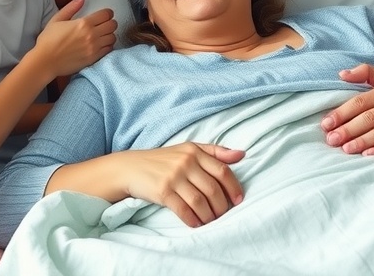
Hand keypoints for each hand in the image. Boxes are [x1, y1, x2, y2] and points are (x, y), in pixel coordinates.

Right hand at [31, 0, 116, 76]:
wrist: (45, 62)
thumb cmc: (48, 40)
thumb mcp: (57, 19)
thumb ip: (71, 7)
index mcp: (83, 23)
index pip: (106, 14)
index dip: (107, 13)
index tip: (104, 14)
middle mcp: (91, 35)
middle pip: (113, 25)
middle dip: (110, 22)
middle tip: (104, 24)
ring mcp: (94, 48)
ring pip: (113, 37)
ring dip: (109, 34)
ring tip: (103, 34)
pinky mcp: (93, 58)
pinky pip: (109, 49)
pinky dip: (107, 45)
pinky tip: (100, 44)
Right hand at [120, 142, 244, 227]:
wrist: (131, 167)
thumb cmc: (163, 160)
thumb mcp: (188, 150)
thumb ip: (215, 152)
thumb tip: (241, 154)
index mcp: (194, 152)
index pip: (222, 171)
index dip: (233, 187)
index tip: (238, 200)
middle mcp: (185, 163)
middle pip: (213, 189)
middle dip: (222, 206)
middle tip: (222, 214)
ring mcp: (173, 177)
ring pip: (200, 202)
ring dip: (208, 216)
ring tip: (209, 220)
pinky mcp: (162, 191)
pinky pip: (183, 210)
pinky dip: (192, 220)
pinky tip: (195, 223)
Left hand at [319, 64, 373, 155]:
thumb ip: (367, 73)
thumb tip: (341, 75)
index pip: (361, 101)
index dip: (342, 113)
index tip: (326, 123)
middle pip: (368, 118)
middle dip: (347, 130)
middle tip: (331, 139)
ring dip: (361, 141)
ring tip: (345, 148)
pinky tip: (368, 154)